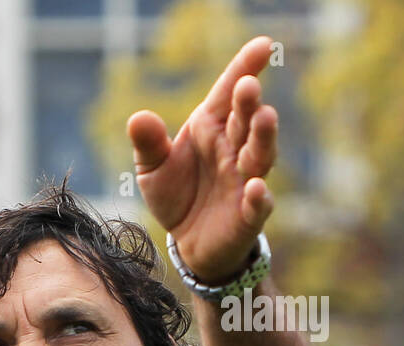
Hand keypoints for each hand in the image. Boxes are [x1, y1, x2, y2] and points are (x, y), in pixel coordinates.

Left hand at [127, 35, 277, 283]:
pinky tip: (256, 187)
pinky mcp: (248, 215)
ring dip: (263, 137)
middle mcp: (233, 150)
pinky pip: (258, 204)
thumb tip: (138, 117)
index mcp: (210, 129)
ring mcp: (244, 181)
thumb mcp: (153, 168)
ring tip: (265, 117)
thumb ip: (148, 144)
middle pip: (245, 122)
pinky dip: (259, 197)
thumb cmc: (176, 194)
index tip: (263, 45)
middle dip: (248, 103)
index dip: (245, 68)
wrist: (188, 241)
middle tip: (248, 86)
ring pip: (260, 156)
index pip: (228, 94)